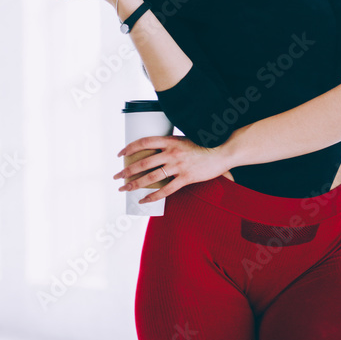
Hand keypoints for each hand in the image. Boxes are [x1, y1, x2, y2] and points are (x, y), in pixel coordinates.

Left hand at [112, 135, 230, 203]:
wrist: (223, 151)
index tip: (120, 155)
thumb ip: (172, 144)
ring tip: (124, 189)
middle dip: (127, 171)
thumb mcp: (186, 139)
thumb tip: (159, 150)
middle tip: (117, 176)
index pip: (144, 142)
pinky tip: (143, 200)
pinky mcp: (186, 178)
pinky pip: (166, 190)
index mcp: (171, 140)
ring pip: (151, 177)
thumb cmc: (206, 144)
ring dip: (135, 184)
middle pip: (143, 162)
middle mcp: (172, 152)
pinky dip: (153, 196)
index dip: (130, 148)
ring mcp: (179, 166)